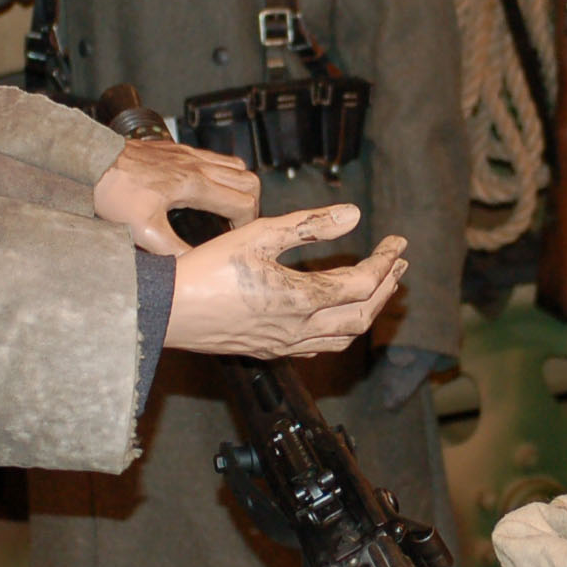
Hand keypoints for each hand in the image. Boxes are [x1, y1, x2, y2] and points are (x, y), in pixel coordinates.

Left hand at [94, 139, 259, 254]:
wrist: (91, 162)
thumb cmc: (114, 192)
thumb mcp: (143, 230)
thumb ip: (173, 251)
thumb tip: (194, 267)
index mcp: (194, 184)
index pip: (243, 202)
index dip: (247, 224)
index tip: (234, 238)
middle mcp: (196, 165)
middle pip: (248, 180)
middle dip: (251, 205)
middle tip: (236, 224)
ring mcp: (188, 155)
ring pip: (235, 164)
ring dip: (238, 186)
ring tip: (226, 207)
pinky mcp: (176, 149)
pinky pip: (213, 156)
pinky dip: (221, 172)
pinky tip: (204, 188)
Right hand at [167, 206, 408, 357]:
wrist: (168, 311)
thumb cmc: (207, 269)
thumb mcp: (258, 234)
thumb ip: (310, 225)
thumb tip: (353, 215)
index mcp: (302, 298)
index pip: (363, 283)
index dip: (386, 262)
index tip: (398, 242)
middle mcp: (300, 327)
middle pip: (362, 314)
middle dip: (386, 289)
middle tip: (398, 265)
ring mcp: (285, 344)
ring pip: (343, 337)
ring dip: (367, 312)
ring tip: (379, 290)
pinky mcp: (269, 351)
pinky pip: (319, 347)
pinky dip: (340, 331)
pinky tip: (337, 317)